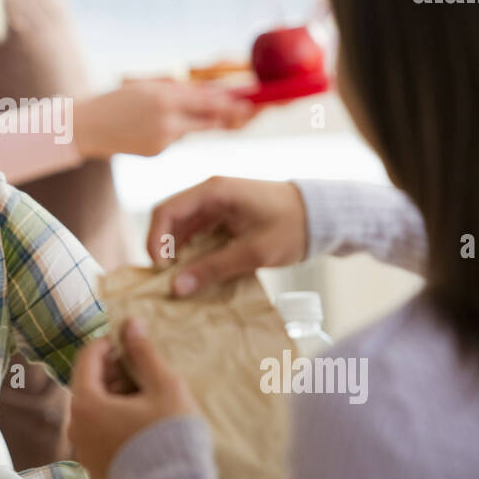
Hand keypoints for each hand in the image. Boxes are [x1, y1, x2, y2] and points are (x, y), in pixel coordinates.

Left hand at [67, 318, 199, 478]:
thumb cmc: (172, 435)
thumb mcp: (164, 386)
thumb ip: (143, 352)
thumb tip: (130, 322)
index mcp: (87, 403)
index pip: (87, 359)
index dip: (107, 345)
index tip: (127, 343)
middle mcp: (77, 429)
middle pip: (87, 386)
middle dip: (111, 373)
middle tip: (140, 371)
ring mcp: (84, 453)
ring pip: (93, 412)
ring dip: (113, 398)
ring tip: (144, 398)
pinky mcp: (96, 471)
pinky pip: (98, 436)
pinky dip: (112, 423)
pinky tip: (140, 425)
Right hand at [73, 78, 254, 159]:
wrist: (87, 127)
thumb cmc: (117, 101)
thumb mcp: (147, 87)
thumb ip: (179, 90)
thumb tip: (211, 93)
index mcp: (164, 97)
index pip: (207, 101)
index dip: (231, 104)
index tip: (250, 105)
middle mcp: (167, 119)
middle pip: (207, 120)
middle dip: (227, 117)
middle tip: (247, 115)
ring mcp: (163, 139)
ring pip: (190, 130)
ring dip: (189, 122)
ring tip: (157, 116)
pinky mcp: (157, 152)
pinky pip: (174, 140)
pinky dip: (170, 133)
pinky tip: (146, 130)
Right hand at [146, 175, 308, 294]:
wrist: (323, 216)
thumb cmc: (292, 227)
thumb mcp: (253, 252)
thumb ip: (213, 268)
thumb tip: (177, 287)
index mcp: (214, 191)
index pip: (166, 211)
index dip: (155, 240)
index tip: (160, 271)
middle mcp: (210, 193)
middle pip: (170, 218)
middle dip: (164, 249)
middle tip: (168, 279)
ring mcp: (217, 204)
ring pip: (183, 228)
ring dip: (178, 253)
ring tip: (182, 280)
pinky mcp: (225, 216)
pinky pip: (199, 233)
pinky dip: (194, 252)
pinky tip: (198, 272)